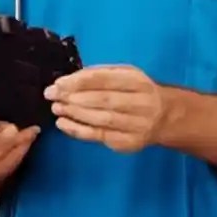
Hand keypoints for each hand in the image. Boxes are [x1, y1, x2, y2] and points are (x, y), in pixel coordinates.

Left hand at [46, 65, 166, 152]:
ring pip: (101, 119)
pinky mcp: (129, 142)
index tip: (58, 83)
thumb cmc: (135, 91)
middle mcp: (141, 103)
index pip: (105, 79)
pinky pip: (99, 136)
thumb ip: (98, 74)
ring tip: (56, 108)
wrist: (164, 116)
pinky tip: (63, 124)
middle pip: (103, 100)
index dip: (79, 81)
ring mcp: (137, 125)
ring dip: (74, 114)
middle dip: (73, 97)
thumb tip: (67, 81)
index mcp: (137, 81)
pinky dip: (78, 130)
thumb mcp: (123, 74)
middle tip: (52, 96)